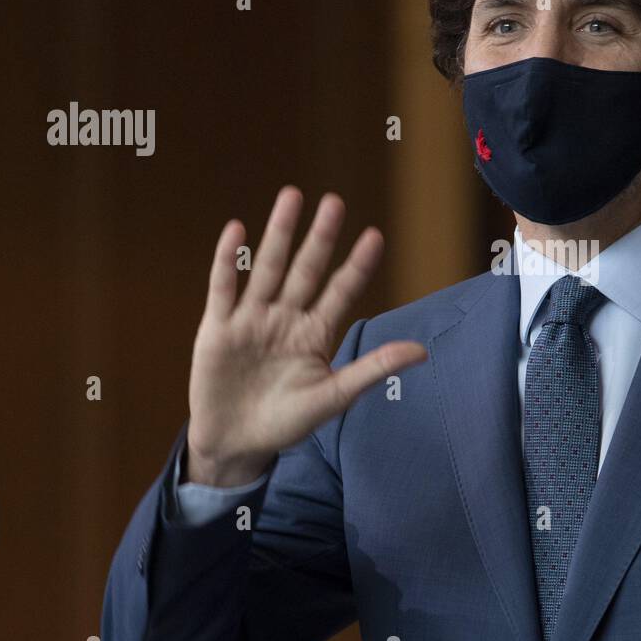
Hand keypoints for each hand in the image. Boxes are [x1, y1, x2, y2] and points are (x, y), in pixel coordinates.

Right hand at [185, 186, 426, 486]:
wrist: (234, 444)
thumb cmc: (287, 422)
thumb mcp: (333, 396)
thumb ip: (372, 369)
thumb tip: (423, 352)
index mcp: (315, 334)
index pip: (341, 291)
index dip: (356, 266)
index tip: (375, 235)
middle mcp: (285, 319)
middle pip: (306, 270)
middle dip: (321, 237)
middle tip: (335, 201)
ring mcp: (251, 320)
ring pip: (268, 268)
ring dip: (279, 234)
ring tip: (292, 196)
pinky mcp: (217, 329)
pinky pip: (223, 287)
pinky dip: (228, 259)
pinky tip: (236, 229)